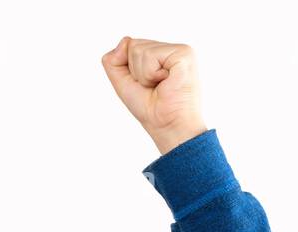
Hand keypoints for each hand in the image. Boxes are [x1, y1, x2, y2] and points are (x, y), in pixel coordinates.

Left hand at [102, 36, 207, 155]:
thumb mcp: (123, 83)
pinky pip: (150, 56)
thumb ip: (114, 61)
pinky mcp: (184, 53)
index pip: (130, 46)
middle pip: (133, 45)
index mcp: (160, 54)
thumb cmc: (150, 108)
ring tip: (160, 85)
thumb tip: (125, 39)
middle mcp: (170, 49)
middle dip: (135, 71)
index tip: (145, 85)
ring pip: (139, 50)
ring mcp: (179, 49)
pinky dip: (151, 74)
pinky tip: (166, 82)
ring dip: (143, 75)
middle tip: (153, 87)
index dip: (129, 70)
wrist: (167, 126)